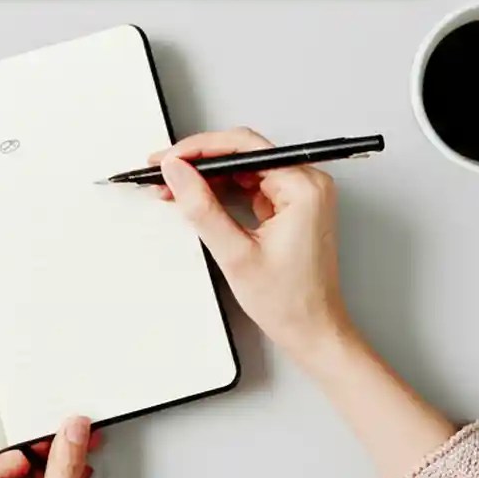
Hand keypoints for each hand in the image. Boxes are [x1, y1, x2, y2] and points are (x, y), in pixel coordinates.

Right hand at [150, 128, 353, 369]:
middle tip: (165, 172)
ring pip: (245, 169)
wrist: (313, 331)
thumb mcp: (235, 254)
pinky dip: (224, 191)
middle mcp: (308, 184)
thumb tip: (177, 172)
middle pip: (244, 154)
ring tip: (175, 187)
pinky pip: (252, 186)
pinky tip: (198, 199)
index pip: (245, 146)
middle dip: (200, 162)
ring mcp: (301, 194)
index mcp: (303, 188)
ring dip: (209, 177)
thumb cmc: (290, 302)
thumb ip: (202, 208)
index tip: (170, 158)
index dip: (200, 148)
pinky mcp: (292, 206)